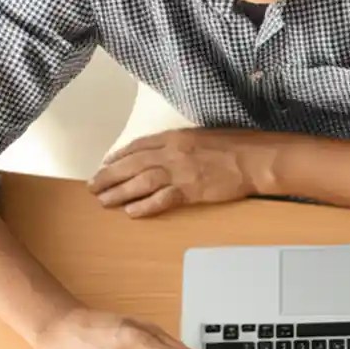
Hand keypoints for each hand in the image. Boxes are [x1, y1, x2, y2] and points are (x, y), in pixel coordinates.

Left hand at [88, 128, 267, 217]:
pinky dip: (145, 206)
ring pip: (140, 182)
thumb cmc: (237, 145)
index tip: (105, 164)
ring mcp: (180, 172)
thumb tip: (168, 151)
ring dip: (119, 193)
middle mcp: (172, 153)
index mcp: (175, 136)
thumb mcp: (204, 135)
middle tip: (93, 187)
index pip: (137, 146)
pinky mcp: (191, 191)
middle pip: (131, 165)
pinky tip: (132, 213)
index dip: (118, 157)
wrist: (256, 159)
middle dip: (109, 176)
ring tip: (104, 202)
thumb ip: (182, 143)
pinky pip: (161, 200)